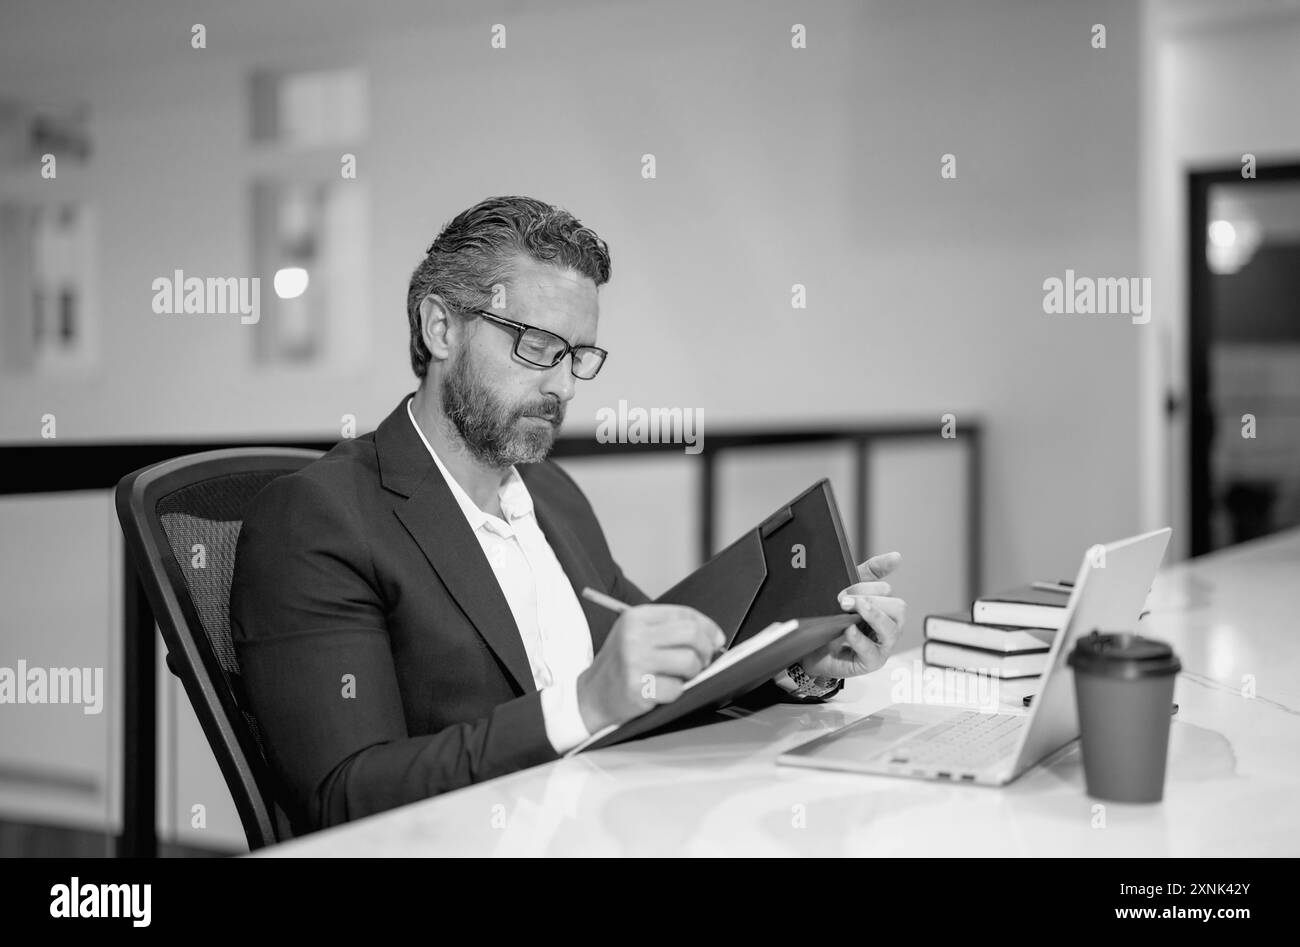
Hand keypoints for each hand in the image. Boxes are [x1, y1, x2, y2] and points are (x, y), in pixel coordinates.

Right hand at [576, 604, 725, 732]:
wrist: (591, 695)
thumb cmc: (621, 665)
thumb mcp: (637, 636)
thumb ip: (670, 631)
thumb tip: (714, 637)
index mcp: (636, 618)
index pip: (684, 614)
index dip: (707, 627)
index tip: (716, 639)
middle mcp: (634, 636)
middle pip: (691, 634)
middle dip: (705, 650)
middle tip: (703, 661)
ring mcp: (635, 662)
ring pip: (689, 661)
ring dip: (693, 673)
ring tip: (682, 677)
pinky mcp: (638, 688)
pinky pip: (677, 689)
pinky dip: (676, 692)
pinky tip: (662, 691)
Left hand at [796, 551, 905, 679]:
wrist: (810, 646)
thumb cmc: (833, 619)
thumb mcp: (849, 591)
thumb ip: (870, 573)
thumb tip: (897, 557)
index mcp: (883, 608)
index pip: (886, 591)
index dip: (866, 587)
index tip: (844, 590)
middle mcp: (887, 627)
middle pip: (898, 609)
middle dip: (871, 600)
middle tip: (844, 601)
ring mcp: (881, 646)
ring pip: (892, 630)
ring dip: (871, 616)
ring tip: (850, 610)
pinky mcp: (870, 663)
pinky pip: (872, 652)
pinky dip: (860, 639)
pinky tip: (848, 630)